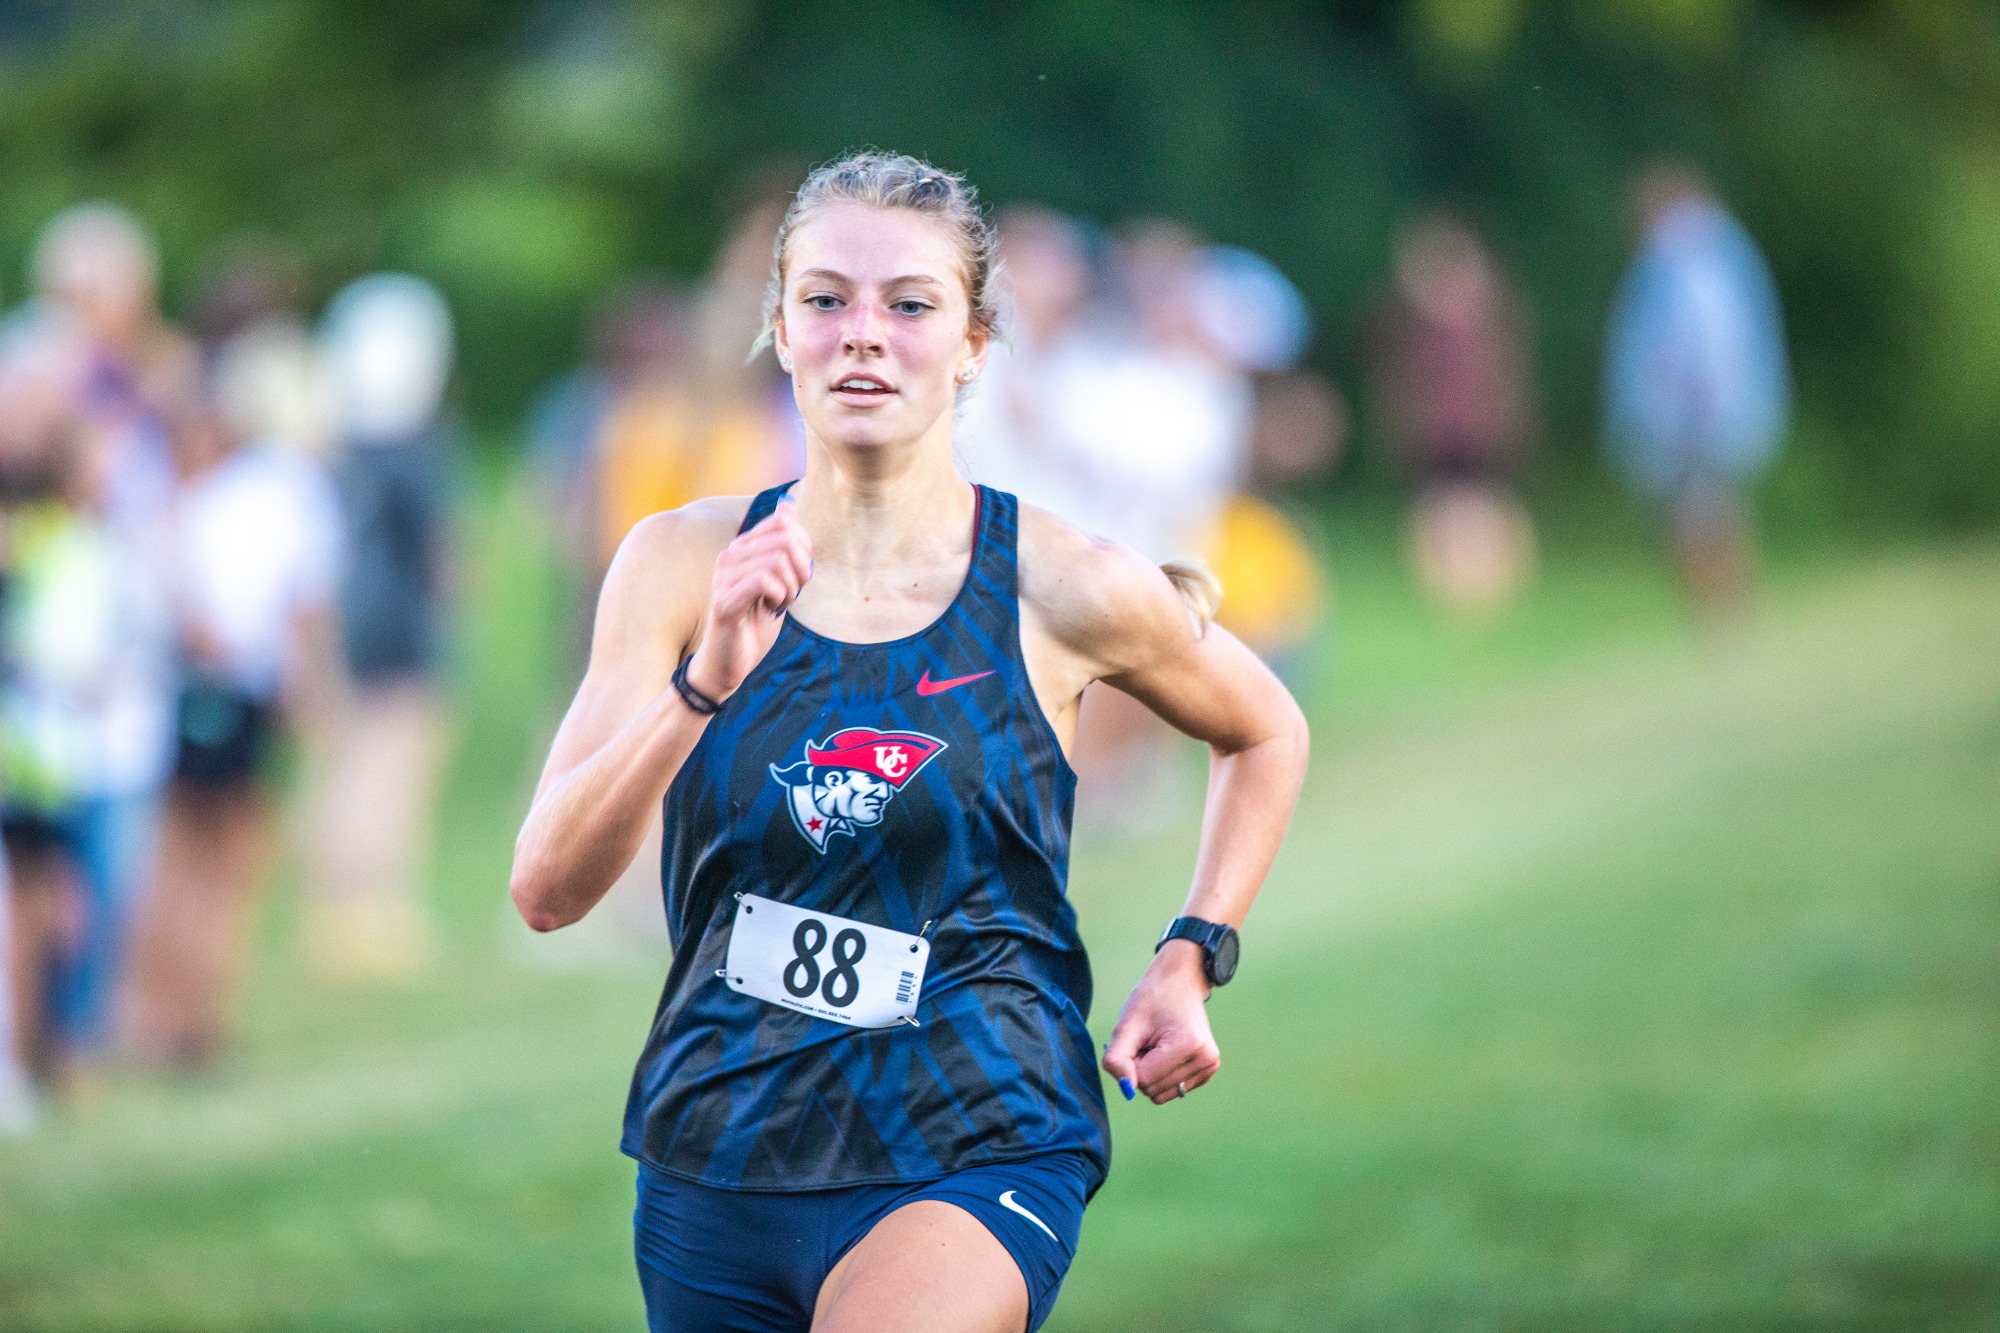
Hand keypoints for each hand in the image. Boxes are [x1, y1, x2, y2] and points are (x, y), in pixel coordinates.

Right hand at [686, 500, 811, 699]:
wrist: (728, 663)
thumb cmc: (754, 622)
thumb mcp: (779, 581)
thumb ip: (785, 548)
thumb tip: (788, 504)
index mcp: (742, 547)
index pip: (784, 523)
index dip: (803, 548)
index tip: (799, 575)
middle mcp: (729, 556)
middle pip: (786, 541)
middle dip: (801, 570)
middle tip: (791, 594)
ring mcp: (724, 576)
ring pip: (777, 560)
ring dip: (790, 587)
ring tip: (779, 603)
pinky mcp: (725, 600)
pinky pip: (764, 581)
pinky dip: (778, 596)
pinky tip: (770, 609)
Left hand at [1101, 940, 1219, 1103]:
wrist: (1179, 983)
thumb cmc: (1152, 999)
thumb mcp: (1126, 1024)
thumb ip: (1117, 1058)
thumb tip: (1126, 1090)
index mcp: (1188, 1045)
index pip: (1143, 1080)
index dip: (1131, 1061)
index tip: (1138, 1039)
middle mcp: (1205, 1059)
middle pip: (1152, 1090)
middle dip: (1141, 1068)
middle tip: (1148, 1040)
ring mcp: (1210, 1067)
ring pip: (1161, 1094)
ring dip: (1152, 1072)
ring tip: (1158, 1044)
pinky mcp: (1208, 1071)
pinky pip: (1172, 1091)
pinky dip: (1163, 1074)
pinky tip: (1168, 1050)